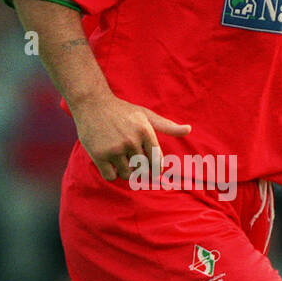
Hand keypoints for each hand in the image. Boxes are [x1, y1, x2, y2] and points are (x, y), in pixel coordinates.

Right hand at [72, 93, 190, 181]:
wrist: (92, 103)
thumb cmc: (122, 111)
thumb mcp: (146, 115)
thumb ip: (167, 126)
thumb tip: (189, 129)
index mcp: (145, 131)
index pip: (157, 161)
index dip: (154, 167)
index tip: (151, 168)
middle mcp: (131, 141)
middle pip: (142, 169)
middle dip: (138, 167)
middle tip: (131, 158)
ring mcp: (115, 148)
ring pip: (127, 175)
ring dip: (124, 171)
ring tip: (119, 158)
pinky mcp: (99, 155)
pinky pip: (111, 177)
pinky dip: (111, 174)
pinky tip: (109, 163)